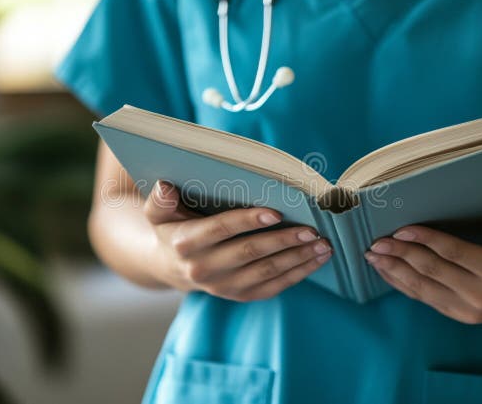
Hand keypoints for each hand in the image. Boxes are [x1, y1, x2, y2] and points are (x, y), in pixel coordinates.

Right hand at [144, 180, 332, 300]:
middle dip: (283, 241)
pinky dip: (297, 274)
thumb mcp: (158, 211)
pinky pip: (272, 287)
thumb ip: (161, 199)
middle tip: (312, 229)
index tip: (276, 212)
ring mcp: (222, 286)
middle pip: (249, 253)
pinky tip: (316, 260)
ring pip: (266, 272)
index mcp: (185, 243)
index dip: (248, 221)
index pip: (220, 230)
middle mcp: (202, 269)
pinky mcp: (238, 295)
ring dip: (297, 259)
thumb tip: (166, 186)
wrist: (169, 265)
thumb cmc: (171, 227)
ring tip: (322, 244)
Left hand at [365, 199, 481, 323]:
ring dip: (395, 271)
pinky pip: (426, 299)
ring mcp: (469, 310)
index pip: (453, 253)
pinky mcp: (461, 315)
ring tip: (373, 256)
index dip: (426, 240)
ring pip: (423, 289)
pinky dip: (403, 285)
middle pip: (432, 271)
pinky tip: (387, 271)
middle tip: (376, 242)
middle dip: (401, 255)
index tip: (402, 228)